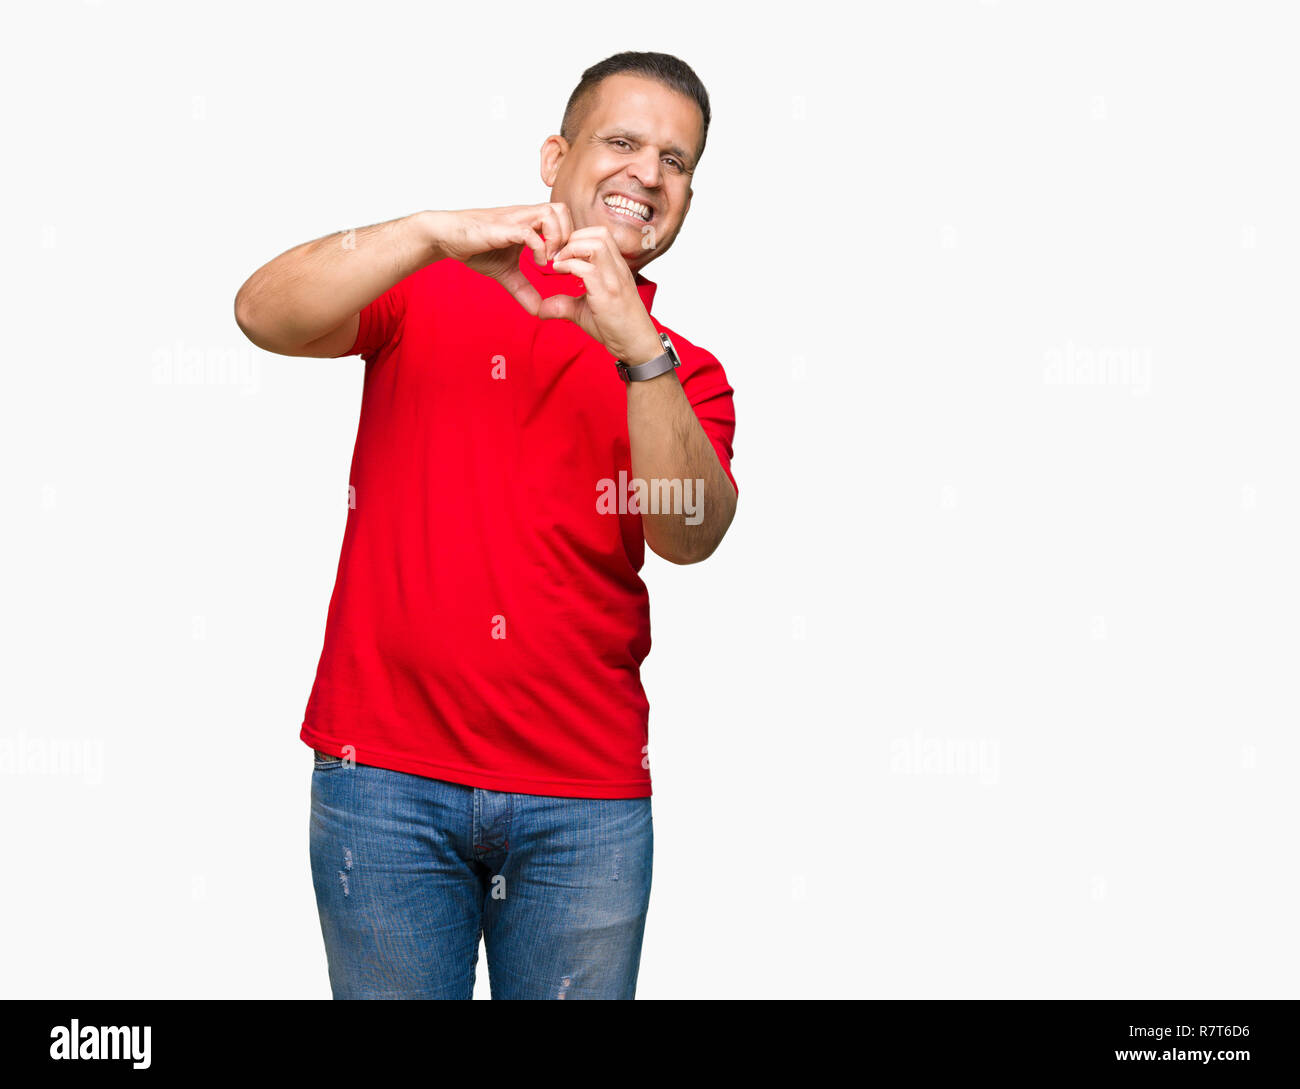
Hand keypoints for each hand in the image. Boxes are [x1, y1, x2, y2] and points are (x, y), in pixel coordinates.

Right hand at [432, 203, 574, 315]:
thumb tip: (539, 312)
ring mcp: (515, 220)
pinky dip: (539, 248)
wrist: (447, 237)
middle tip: (560, 259)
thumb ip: (524, 290)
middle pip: (563, 209)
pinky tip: (537, 263)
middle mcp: (525, 217)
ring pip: (551, 213)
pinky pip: (529, 232)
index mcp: (530, 223)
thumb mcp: (507, 273)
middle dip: (568, 236)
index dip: (569, 239)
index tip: (563, 262)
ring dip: (556, 239)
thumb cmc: (475, 247)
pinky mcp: (502, 228)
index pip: (564, 218)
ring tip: (549, 260)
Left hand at [546, 226, 661, 364]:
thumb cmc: (617, 328)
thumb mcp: (584, 312)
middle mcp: (618, 269)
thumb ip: (564, 304)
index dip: (578, 238)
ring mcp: (614, 280)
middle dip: (573, 239)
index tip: (562, 254)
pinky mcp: (608, 294)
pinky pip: (587, 269)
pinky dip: (569, 266)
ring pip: (595, 244)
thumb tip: (541, 308)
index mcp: (616, 268)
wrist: (637, 346)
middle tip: (557, 256)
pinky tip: (559, 272)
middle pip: (599, 233)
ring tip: (558, 263)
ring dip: (571, 249)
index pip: (601, 235)